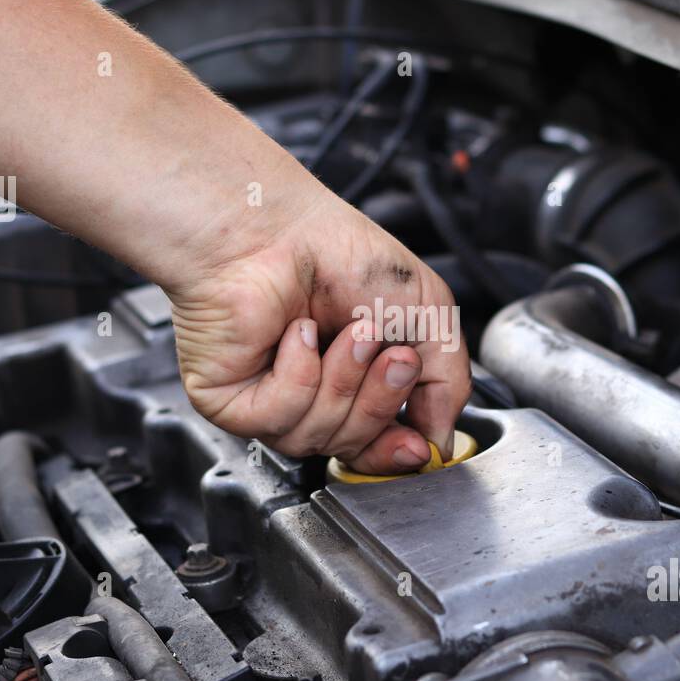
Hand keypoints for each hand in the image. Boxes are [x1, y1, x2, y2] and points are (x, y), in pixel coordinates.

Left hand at [167, 197, 470, 474]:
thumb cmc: (341, 253)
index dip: (397, 453)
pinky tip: (296, 333)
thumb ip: (448, 383)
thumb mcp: (428, 314)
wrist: (280, 228)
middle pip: (353, 445)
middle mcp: (310, 396)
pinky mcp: (232, 402)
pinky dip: (299, 373)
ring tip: (346, 330)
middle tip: (390, 352)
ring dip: (342, 379)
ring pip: (317, 436)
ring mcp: (269, 402)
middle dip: (378, 399)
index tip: (420, 447)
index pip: (375, 446)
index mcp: (355, 381)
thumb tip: (440, 443)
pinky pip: (279, 418)